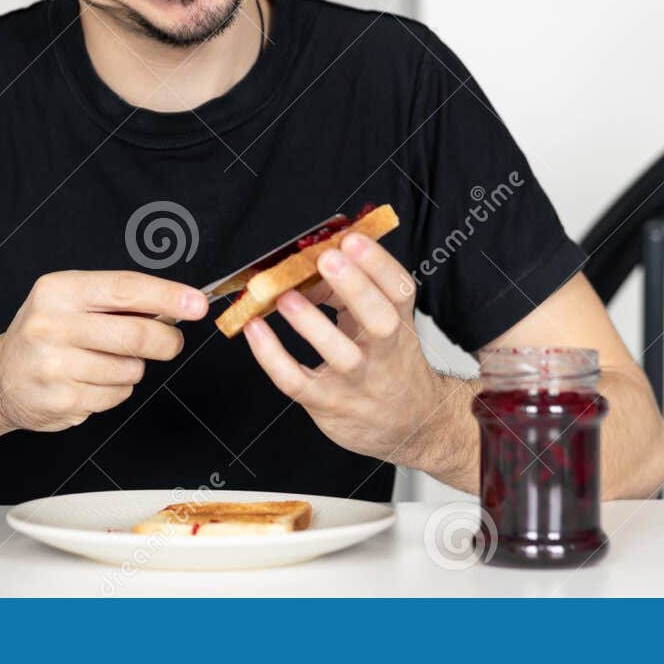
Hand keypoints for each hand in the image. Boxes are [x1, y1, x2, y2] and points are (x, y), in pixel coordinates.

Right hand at [0, 270, 205, 432]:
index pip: (125, 288)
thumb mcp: (70, 301)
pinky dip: (116, 390)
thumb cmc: (45, 334)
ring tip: (106, 362)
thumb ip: (117, 300)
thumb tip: (176, 304)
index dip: (167, 296)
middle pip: (135, 333)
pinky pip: (116, 395)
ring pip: (131, 368)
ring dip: (133, 368)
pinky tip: (92, 382)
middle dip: (166, 340)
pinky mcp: (61, 400)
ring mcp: (55, 365)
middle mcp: (51, 325)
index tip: (197, 303)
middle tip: (171, 342)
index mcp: (58, 290)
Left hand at [241, 230, 454, 463]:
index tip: (353, 238)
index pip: (399, 291)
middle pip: (381, 322)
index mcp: (400, 325)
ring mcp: (357, 382)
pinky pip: (297, 382)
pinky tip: (255, 329)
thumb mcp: (386, 324)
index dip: (380, 264)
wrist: (408, 424)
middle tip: (328, 258)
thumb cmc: (389, 363)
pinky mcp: (327, 403)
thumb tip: (315, 255)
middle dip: (356, 288)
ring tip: (286, 296)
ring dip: (312, 324)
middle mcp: (384, 354)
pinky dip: (272, 356)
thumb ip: (355, 292)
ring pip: (340, 356)